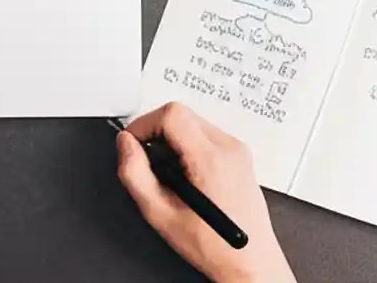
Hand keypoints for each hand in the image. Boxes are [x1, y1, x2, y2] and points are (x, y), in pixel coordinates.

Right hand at [116, 103, 295, 282]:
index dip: (144, 125)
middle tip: (149, 163)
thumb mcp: (160, 214)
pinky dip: (188, 146)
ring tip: (170, 175)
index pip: (171, 114)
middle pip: (181, 114)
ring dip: (172, 140)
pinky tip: (187, 176)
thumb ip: (135, 174)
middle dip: (156, 132)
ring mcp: (238, 151)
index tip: (133, 144)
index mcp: (210, 159)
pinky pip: (206, 135)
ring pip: (193, 122)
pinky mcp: (240, 156)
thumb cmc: (213, 245)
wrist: (250, 262)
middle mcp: (229, 148)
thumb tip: (126, 144)